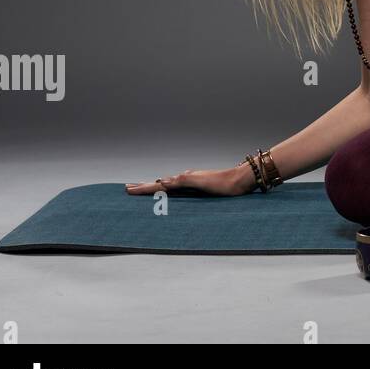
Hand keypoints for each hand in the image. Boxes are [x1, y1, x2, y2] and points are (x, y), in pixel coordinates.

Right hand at [125, 165, 252, 196]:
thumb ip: (182, 180)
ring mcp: (193, 181)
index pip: (159, 185)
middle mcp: (187, 178)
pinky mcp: (201, 186)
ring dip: (155, 186)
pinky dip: (168, 188)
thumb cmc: (224, 183)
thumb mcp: (201, 182)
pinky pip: (179, 188)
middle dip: (145, 186)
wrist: (242, 180)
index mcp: (184, 179)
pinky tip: (170, 189)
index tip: (127, 190)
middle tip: (128, 188)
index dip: (143, 188)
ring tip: (145, 187)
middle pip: (161, 183)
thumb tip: (162, 181)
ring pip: (169, 184)